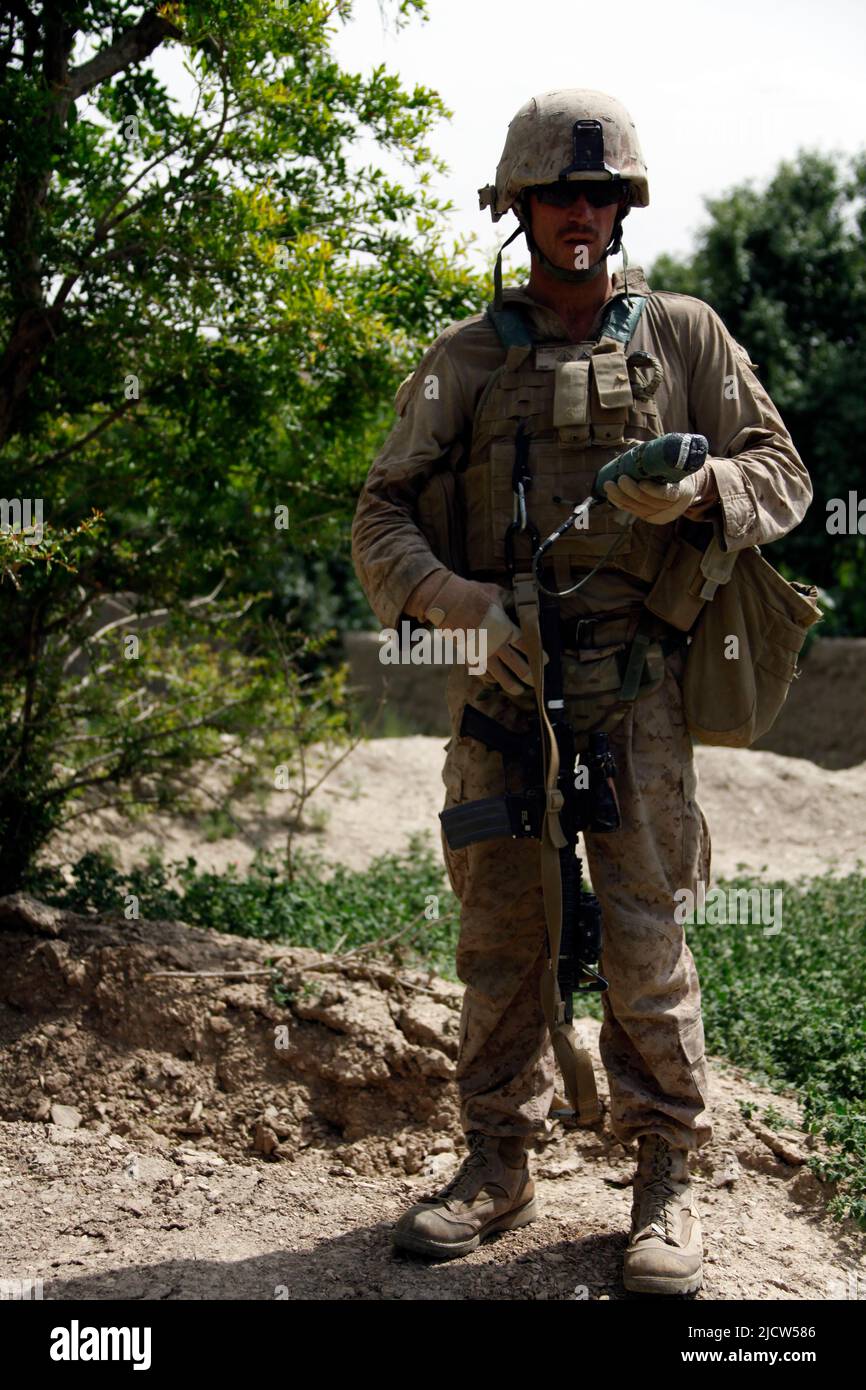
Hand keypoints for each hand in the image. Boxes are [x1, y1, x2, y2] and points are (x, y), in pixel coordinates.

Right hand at [407, 571, 533, 696]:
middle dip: (530, 675)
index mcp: (505, 629)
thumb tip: (519, 602)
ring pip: (500, 676)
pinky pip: (481, 673)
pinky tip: (494, 681)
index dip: (538, 655)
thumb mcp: (496, 593)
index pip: (527, 646)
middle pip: (518, 666)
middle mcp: (495, 645)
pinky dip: (489, 679)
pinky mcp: (468, 656)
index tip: (545, 661)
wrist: (445, 600)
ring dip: (511, 685)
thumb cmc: (472, 594)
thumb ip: (510, 601)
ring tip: (518, 690)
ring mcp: (481, 653)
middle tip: (536, 682)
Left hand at [603, 463, 712, 524]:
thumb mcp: (674, 461)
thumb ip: (661, 455)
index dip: (655, 491)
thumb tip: (639, 447)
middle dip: (632, 492)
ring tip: (608, 485)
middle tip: (621, 478)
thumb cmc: (675, 468)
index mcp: (684, 491)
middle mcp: (673, 506)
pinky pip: (633, 511)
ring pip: (639, 508)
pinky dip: (620, 502)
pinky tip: (610, 494)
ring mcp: (661, 513)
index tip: (642, 483)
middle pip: (650, 502)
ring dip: (621, 497)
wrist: (684, 486)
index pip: (669, 494)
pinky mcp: (649, 516)